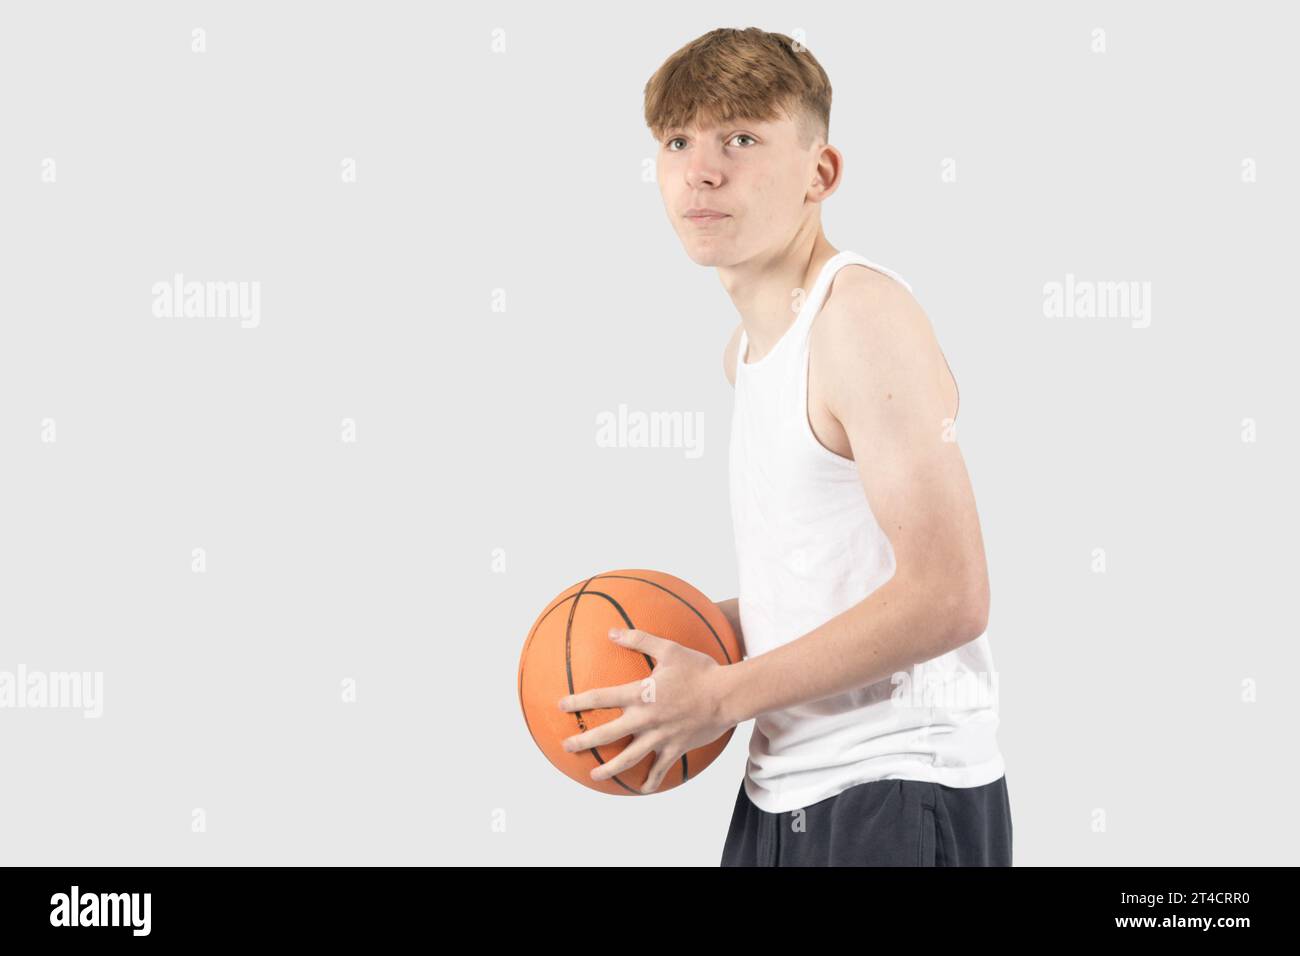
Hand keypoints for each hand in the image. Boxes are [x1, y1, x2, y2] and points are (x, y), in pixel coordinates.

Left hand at [557, 627, 735, 793]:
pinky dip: (650, 781)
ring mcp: (660, 737)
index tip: (561, 705)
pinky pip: (660, 770)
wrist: (727, 695)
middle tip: (566, 746)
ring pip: (628, 759)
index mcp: (641, 694)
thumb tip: (612, 631)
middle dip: (583, 741)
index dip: (578, 702)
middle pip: (607, 735)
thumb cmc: (700, 669)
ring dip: (608, 769)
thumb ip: (639, 639)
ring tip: (594, 775)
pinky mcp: (675, 748)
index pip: (601, 698)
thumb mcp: (669, 649)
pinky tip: (641, 789)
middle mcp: (646, 718)